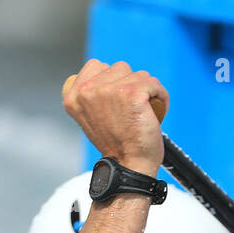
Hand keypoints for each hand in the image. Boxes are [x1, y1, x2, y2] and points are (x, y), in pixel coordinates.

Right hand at [61, 59, 167, 176]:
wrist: (130, 165)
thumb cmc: (116, 144)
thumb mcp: (91, 116)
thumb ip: (93, 94)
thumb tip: (106, 74)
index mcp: (73, 96)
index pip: (96, 66)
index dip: (113, 81)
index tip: (119, 102)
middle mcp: (87, 90)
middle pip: (119, 68)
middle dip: (131, 85)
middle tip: (132, 111)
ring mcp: (109, 90)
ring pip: (137, 74)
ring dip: (146, 91)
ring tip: (143, 112)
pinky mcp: (131, 93)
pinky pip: (153, 83)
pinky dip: (160, 97)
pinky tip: (155, 112)